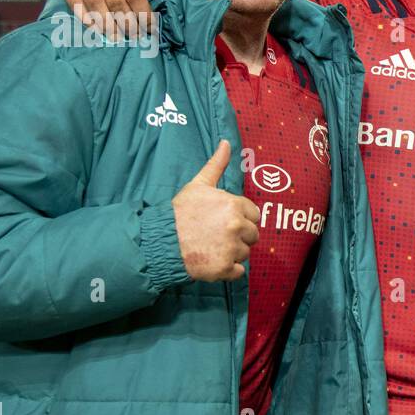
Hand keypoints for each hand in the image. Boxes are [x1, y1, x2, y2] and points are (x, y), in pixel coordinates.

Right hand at [62, 0, 161, 40]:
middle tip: (134, 35)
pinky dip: (86, 18)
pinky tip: (97, 29)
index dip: (143, 14)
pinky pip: (76, 4)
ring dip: (108, 25)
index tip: (149, 28)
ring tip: (117, 37)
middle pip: (115, 2)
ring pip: (96, 5)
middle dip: (127, 23)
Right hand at [171, 140, 260, 281]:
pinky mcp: (225, 269)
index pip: (254, 215)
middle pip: (252, 235)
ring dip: (232, 253)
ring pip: (245, 253)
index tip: (222, 221)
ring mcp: (231, 249)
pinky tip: (212, 261)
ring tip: (211, 247)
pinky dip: (228, 270)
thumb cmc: (180, 213)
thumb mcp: (198, 185)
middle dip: (238, 236)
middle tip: (215, 235)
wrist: (160, 241)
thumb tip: (226, 142)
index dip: (240, 218)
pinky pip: (238, 272)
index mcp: (234, 206)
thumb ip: (216, 164)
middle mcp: (236, 227)